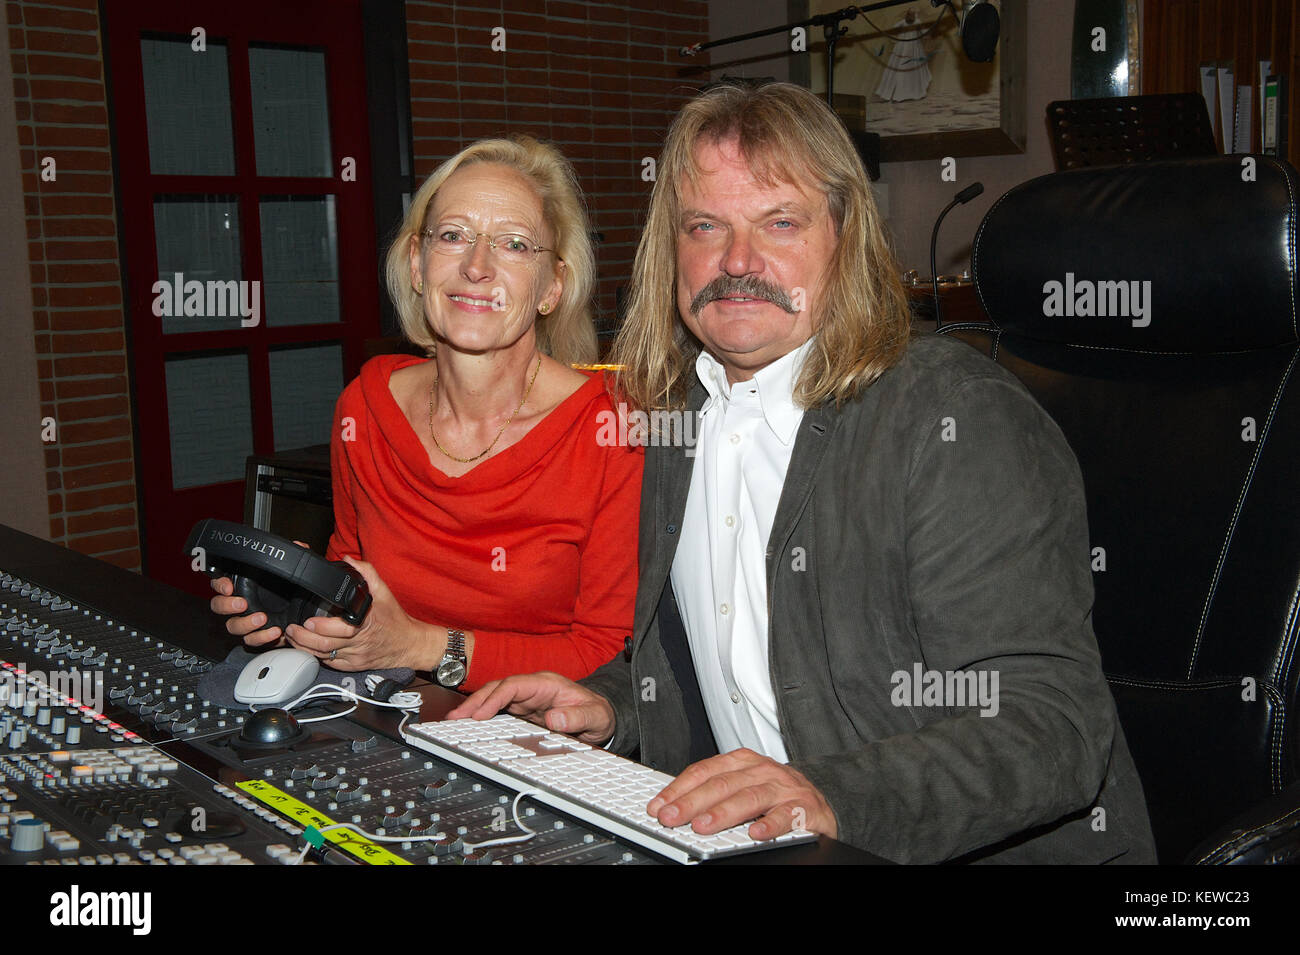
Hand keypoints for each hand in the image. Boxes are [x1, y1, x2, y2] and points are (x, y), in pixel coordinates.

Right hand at [207, 537, 312, 648]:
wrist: (304, 612)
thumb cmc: (292, 589)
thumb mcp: (294, 571)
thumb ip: (294, 558)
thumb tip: (298, 546)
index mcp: (242, 584)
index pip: (219, 582)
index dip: (220, 584)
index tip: (228, 586)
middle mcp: (240, 602)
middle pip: (218, 605)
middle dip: (227, 605)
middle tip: (242, 603)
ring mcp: (246, 620)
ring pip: (232, 625)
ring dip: (244, 624)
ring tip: (261, 619)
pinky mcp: (257, 635)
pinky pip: (251, 640)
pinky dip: (261, 637)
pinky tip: (274, 631)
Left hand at [282, 555, 434, 671]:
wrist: (409, 645)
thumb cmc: (394, 619)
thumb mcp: (384, 592)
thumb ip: (366, 573)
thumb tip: (348, 560)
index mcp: (366, 623)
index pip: (341, 630)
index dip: (321, 628)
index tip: (308, 621)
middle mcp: (359, 642)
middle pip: (325, 646)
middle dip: (304, 639)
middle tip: (292, 628)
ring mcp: (355, 657)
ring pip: (323, 657)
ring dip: (304, 648)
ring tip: (292, 637)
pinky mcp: (352, 666)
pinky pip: (329, 664)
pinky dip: (314, 657)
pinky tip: (305, 648)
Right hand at [446, 672, 615, 744]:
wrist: (602, 718)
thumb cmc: (598, 713)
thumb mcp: (595, 717)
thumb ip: (577, 717)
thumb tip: (555, 718)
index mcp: (547, 684)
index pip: (514, 685)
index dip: (495, 698)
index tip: (481, 714)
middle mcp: (533, 689)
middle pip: (498, 690)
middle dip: (475, 702)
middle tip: (455, 718)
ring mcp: (526, 700)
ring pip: (494, 700)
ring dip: (474, 710)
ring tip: (454, 723)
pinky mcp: (523, 712)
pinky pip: (498, 712)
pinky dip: (483, 718)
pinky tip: (469, 728)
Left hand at [646, 748, 837, 841]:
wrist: (822, 800)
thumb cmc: (776, 794)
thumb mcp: (744, 785)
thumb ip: (715, 792)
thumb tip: (675, 806)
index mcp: (742, 762)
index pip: (704, 771)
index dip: (679, 789)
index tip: (658, 806)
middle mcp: (762, 771)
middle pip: (722, 784)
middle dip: (693, 802)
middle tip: (672, 817)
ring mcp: (783, 788)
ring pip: (750, 797)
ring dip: (724, 812)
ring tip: (703, 826)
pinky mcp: (805, 807)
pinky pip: (786, 815)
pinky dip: (770, 825)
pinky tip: (755, 834)